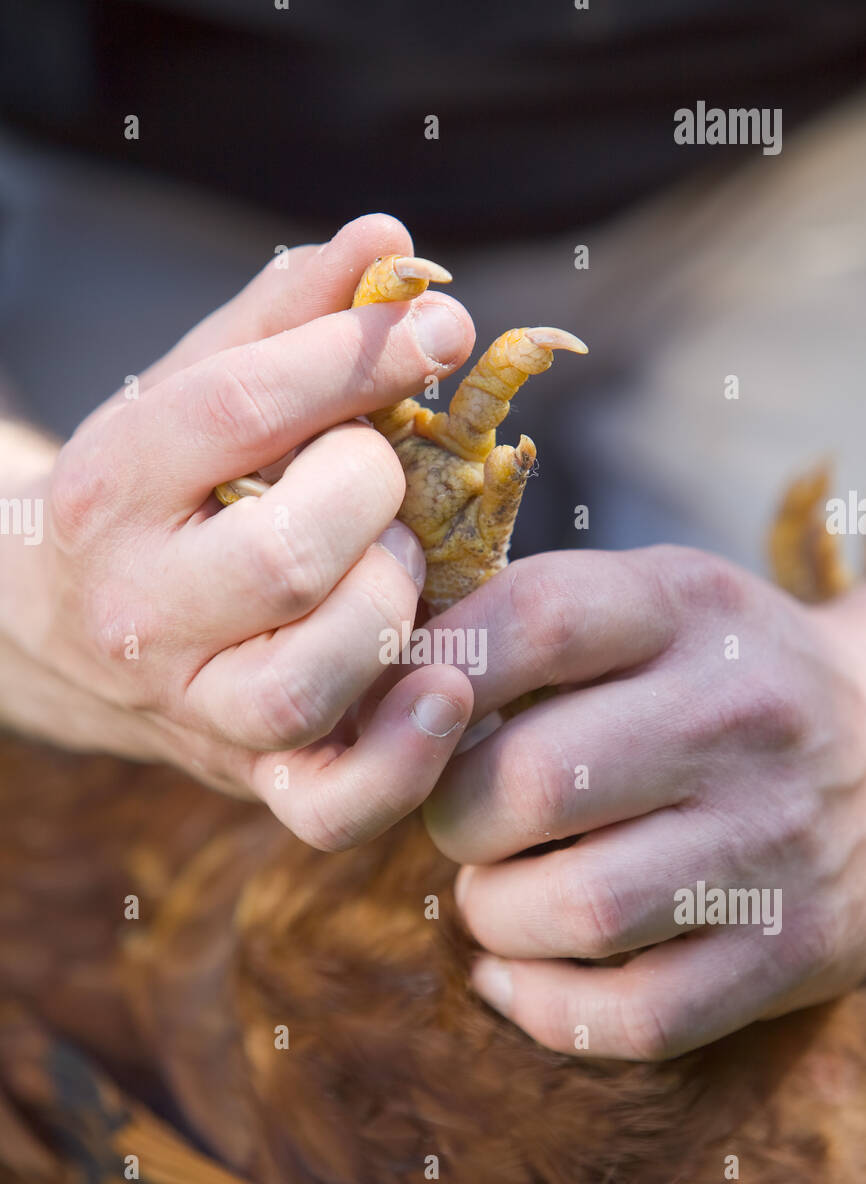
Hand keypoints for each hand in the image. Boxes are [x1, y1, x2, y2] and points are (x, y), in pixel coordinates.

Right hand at [0, 214, 475, 847]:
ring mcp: (196, 707)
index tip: (442, 326)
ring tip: (399, 565)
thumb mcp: (194, 394)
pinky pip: (333, 806)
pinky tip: (447, 687)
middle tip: (384, 476)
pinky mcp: (254, 777)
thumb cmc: (162, 494)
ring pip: (305, 686)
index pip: (240, 410)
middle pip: (282, 559)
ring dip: (388, 612)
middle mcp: (142, 610)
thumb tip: (390, 240)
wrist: (69, 623)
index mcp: (116, 490)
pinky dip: (404, 761)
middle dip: (370, 497)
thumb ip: (285, 320)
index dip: (358, 356)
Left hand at [423, 547, 865, 1057]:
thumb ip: (526, 624)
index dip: (431, 673)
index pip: (536, 621)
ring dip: (492, 914)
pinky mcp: (791, 952)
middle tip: (458, 819)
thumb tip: (369, 696)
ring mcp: (774, 844)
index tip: (398, 714)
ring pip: (575, 911)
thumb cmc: (719, 676)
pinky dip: (541, 1006)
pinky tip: (514, 969)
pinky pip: (632, 1018)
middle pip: (531, 785)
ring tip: (496, 890)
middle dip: (450, 817)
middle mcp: (743, 720)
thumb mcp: (651, 605)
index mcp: (693, 612)